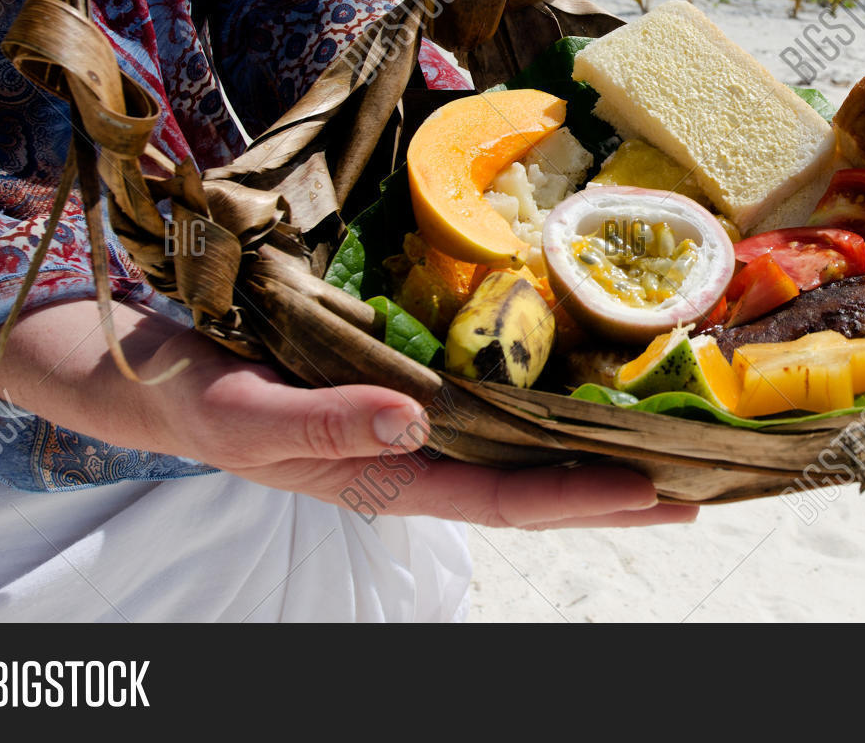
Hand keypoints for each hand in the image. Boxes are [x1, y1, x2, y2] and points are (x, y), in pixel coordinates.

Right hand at [0, 299, 698, 529]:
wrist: (163, 367)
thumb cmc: (203, 398)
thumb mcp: (251, 416)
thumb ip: (329, 424)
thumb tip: (413, 418)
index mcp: (390, 477)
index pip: (506, 497)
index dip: (581, 496)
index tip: (653, 489)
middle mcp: (419, 453)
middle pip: (535, 479)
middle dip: (615, 486)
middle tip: (701, 478)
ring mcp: (419, 421)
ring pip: (523, 442)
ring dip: (593, 445)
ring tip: (668, 440)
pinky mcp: (411, 380)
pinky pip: (496, 397)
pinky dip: (547, 396)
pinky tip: (584, 382)